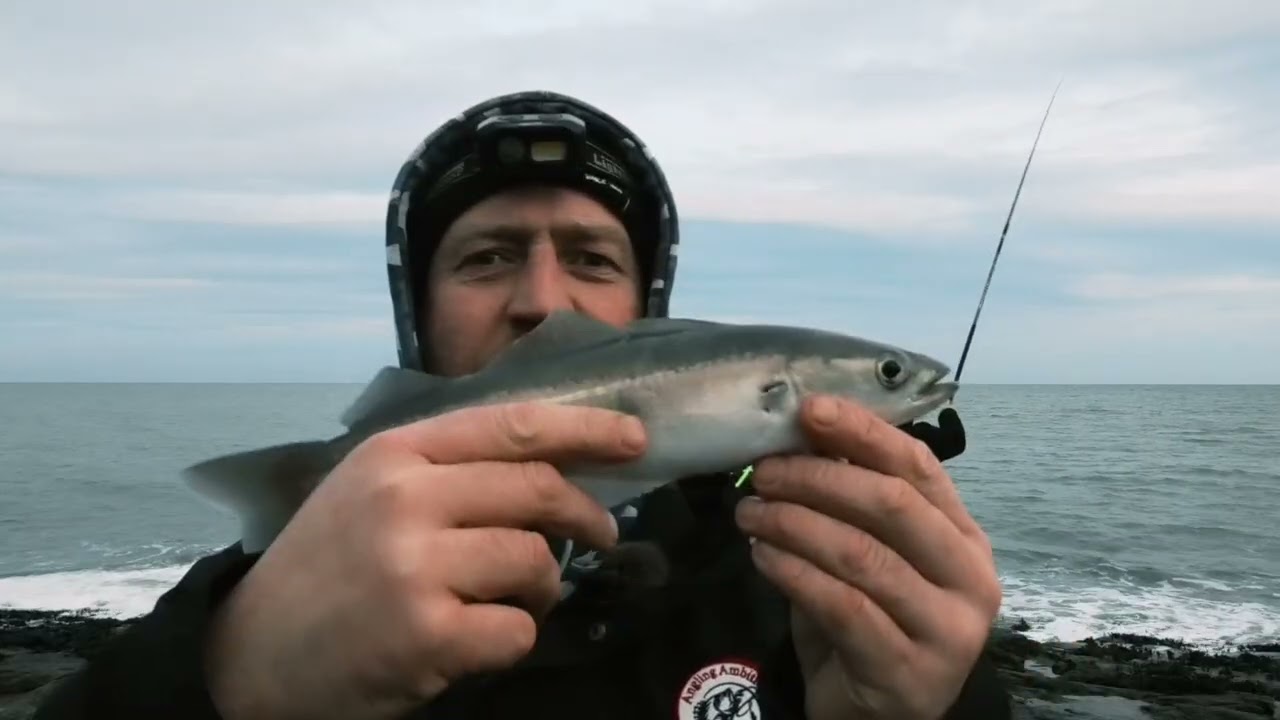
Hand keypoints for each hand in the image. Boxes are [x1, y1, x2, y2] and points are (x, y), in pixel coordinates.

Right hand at [203, 402, 647, 719]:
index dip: (586, 429)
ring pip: (536, 562)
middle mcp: (405, 497)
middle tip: (602, 534)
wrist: (251, 653)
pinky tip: (479, 639)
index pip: (513, 427)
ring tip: (514, 599)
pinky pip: (518, 629)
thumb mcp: (371, 489)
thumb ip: (450, 470)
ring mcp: (414, 565)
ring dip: (543, 587)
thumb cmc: (326, 566)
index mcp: (395, 453)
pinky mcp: (426, 633)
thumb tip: (554, 467)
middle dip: (586, 516)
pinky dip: (515, 638)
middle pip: (537, 490)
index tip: (634, 439)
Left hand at [734, 396, 1000, 719]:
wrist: (875, 714)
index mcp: (963, 536)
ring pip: (861, 555)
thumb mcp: (866, 552)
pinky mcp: (908, 672)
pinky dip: (792, 573)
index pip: (917, 466)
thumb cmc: (868, 620)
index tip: (808, 409)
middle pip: (891, 505)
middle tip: (762, 472)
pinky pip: (841, 606)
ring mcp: (948, 630)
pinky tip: (762, 556)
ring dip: (793, 524)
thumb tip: (802, 431)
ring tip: (750, 513)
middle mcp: (970, 578)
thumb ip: (848, 501)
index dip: (862, 431)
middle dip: (817, 478)